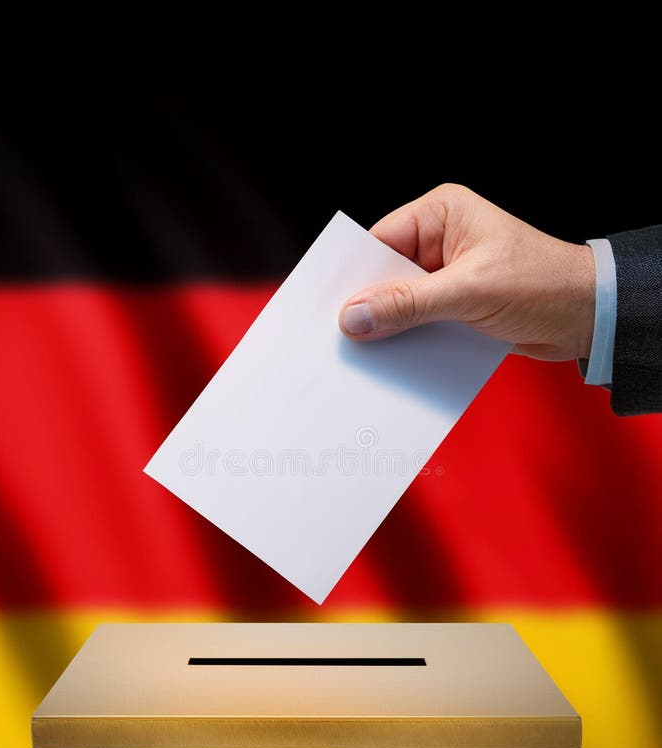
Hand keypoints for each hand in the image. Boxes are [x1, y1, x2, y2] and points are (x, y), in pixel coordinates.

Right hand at [339, 184, 595, 360]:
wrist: (588, 318)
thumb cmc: (543, 284)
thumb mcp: (469, 292)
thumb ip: (409, 305)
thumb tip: (355, 316)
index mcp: (442, 214)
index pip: (380, 242)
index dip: (354, 276)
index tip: (329, 308)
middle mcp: (440, 240)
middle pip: (385, 275)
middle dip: (369, 307)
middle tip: (342, 339)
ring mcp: (447, 275)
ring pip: (400, 304)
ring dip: (389, 330)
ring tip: (366, 357)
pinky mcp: (455, 306)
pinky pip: (419, 324)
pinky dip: (409, 342)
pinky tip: (396, 363)